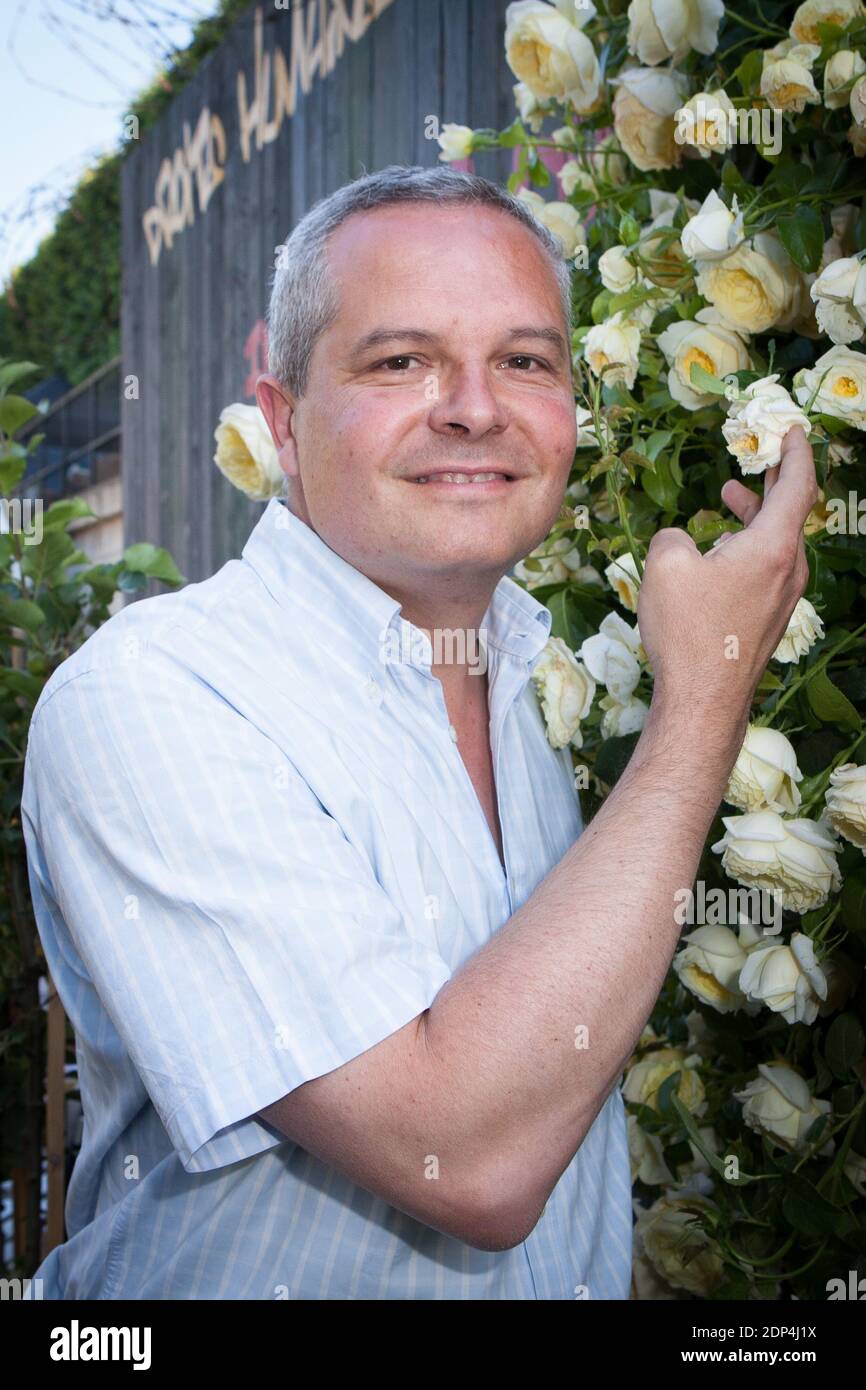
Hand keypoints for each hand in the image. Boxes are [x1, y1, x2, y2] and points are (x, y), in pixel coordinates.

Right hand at [637, 425, 817, 735]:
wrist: (704, 699)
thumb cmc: (688, 630)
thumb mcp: (665, 565)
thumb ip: (673, 536)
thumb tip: (681, 541)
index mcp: (773, 547)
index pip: (797, 485)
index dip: (796, 452)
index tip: (793, 429)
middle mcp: (788, 570)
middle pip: (790, 512)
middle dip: (773, 480)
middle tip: (759, 456)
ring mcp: (783, 598)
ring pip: (777, 542)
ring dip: (756, 515)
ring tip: (730, 497)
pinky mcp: (769, 619)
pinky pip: (768, 568)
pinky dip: (751, 546)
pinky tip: (721, 551)